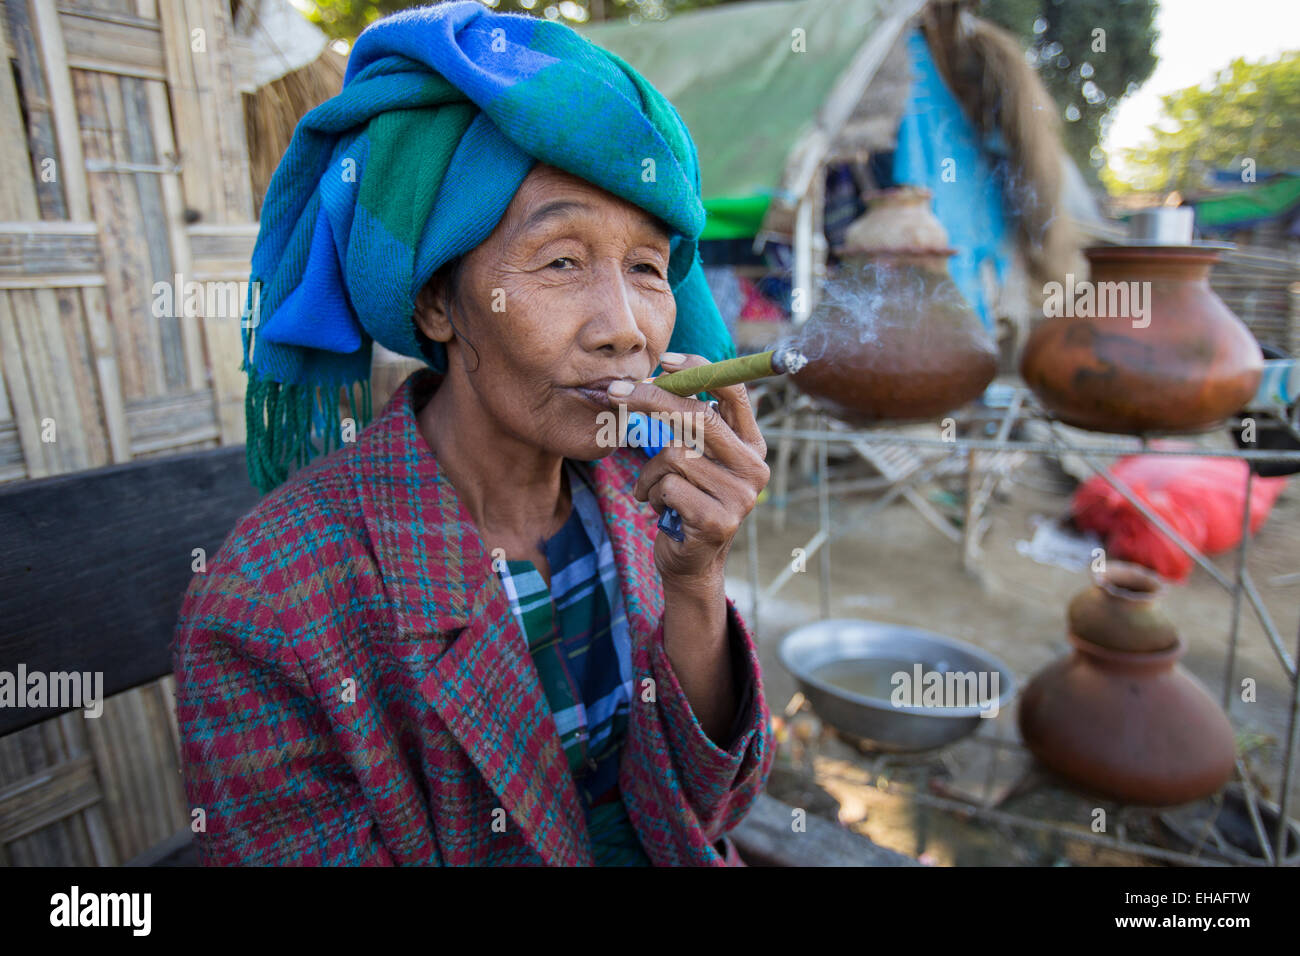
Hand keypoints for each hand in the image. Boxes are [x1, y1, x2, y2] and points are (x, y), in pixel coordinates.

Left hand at [607, 353, 769, 593]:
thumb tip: (656, 376)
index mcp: (751, 444)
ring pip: (675, 455)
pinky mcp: (718, 521)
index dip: (700, 369)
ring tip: (655, 490)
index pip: (734, 392)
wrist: (691, 563)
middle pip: (699, 417)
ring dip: (650, 472)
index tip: (665, 359)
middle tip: (615, 392)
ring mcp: (740, 496)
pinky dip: (652, 494)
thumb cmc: (686, 500)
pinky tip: (661, 510)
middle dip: (651, 400)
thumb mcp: (695, 458)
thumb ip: (690, 424)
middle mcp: (754, 467)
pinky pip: (668, 486)